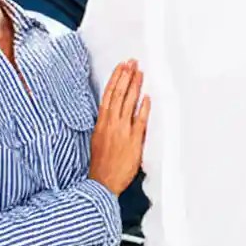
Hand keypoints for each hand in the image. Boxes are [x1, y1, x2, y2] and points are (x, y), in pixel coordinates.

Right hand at [88, 60, 149, 194]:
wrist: (102, 183)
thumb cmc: (101, 164)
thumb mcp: (98, 140)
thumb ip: (106, 125)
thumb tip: (114, 112)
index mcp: (101, 123)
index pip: (108, 95)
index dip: (115, 79)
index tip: (121, 66)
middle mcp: (111, 124)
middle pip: (118, 94)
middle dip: (126, 76)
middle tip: (133, 62)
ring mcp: (122, 131)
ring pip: (128, 103)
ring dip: (135, 86)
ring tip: (140, 72)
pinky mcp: (133, 141)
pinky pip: (140, 121)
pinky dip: (144, 108)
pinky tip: (148, 97)